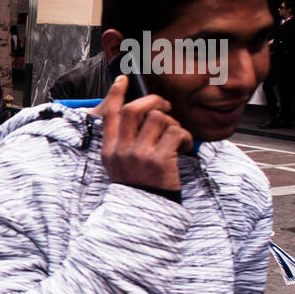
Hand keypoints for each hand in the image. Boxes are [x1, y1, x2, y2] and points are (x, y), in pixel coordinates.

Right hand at [97, 75, 192, 191]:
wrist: (146, 213)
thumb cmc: (138, 186)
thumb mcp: (120, 164)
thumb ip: (123, 141)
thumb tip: (138, 113)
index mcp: (110, 150)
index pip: (109, 114)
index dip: (115, 93)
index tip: (123, 80)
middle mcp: (122, 151)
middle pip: (133, 109)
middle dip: (153, 101)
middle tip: (164, 106)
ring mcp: (140, 155)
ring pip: (158, 118)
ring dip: (172, 122)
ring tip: (175, 135)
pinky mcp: (160, 160)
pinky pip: (175, 132)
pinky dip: (184, 136)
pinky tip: (184, 146)